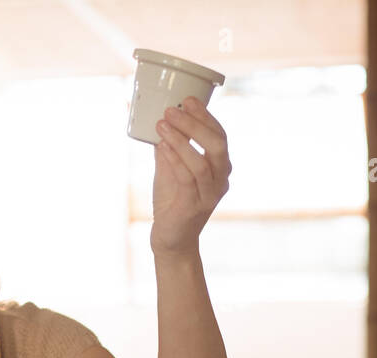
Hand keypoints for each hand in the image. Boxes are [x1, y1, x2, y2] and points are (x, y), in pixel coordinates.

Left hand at [149, 95, 230, 255]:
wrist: (171, 238)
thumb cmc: (173, 201)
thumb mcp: (170, 168)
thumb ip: (168, 146)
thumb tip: (155, 118)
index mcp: (220, 168)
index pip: (219, 135)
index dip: (205, 116)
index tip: (186, 100)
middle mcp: (221, 180)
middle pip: (217, 145)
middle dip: (194, 124)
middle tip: (172, 111)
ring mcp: (210, 196)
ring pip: (202, 162)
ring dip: (181, 140)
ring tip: (161, 125)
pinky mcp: (194, 208)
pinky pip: (187, 179)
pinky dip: (174, 160)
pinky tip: (161, 146)